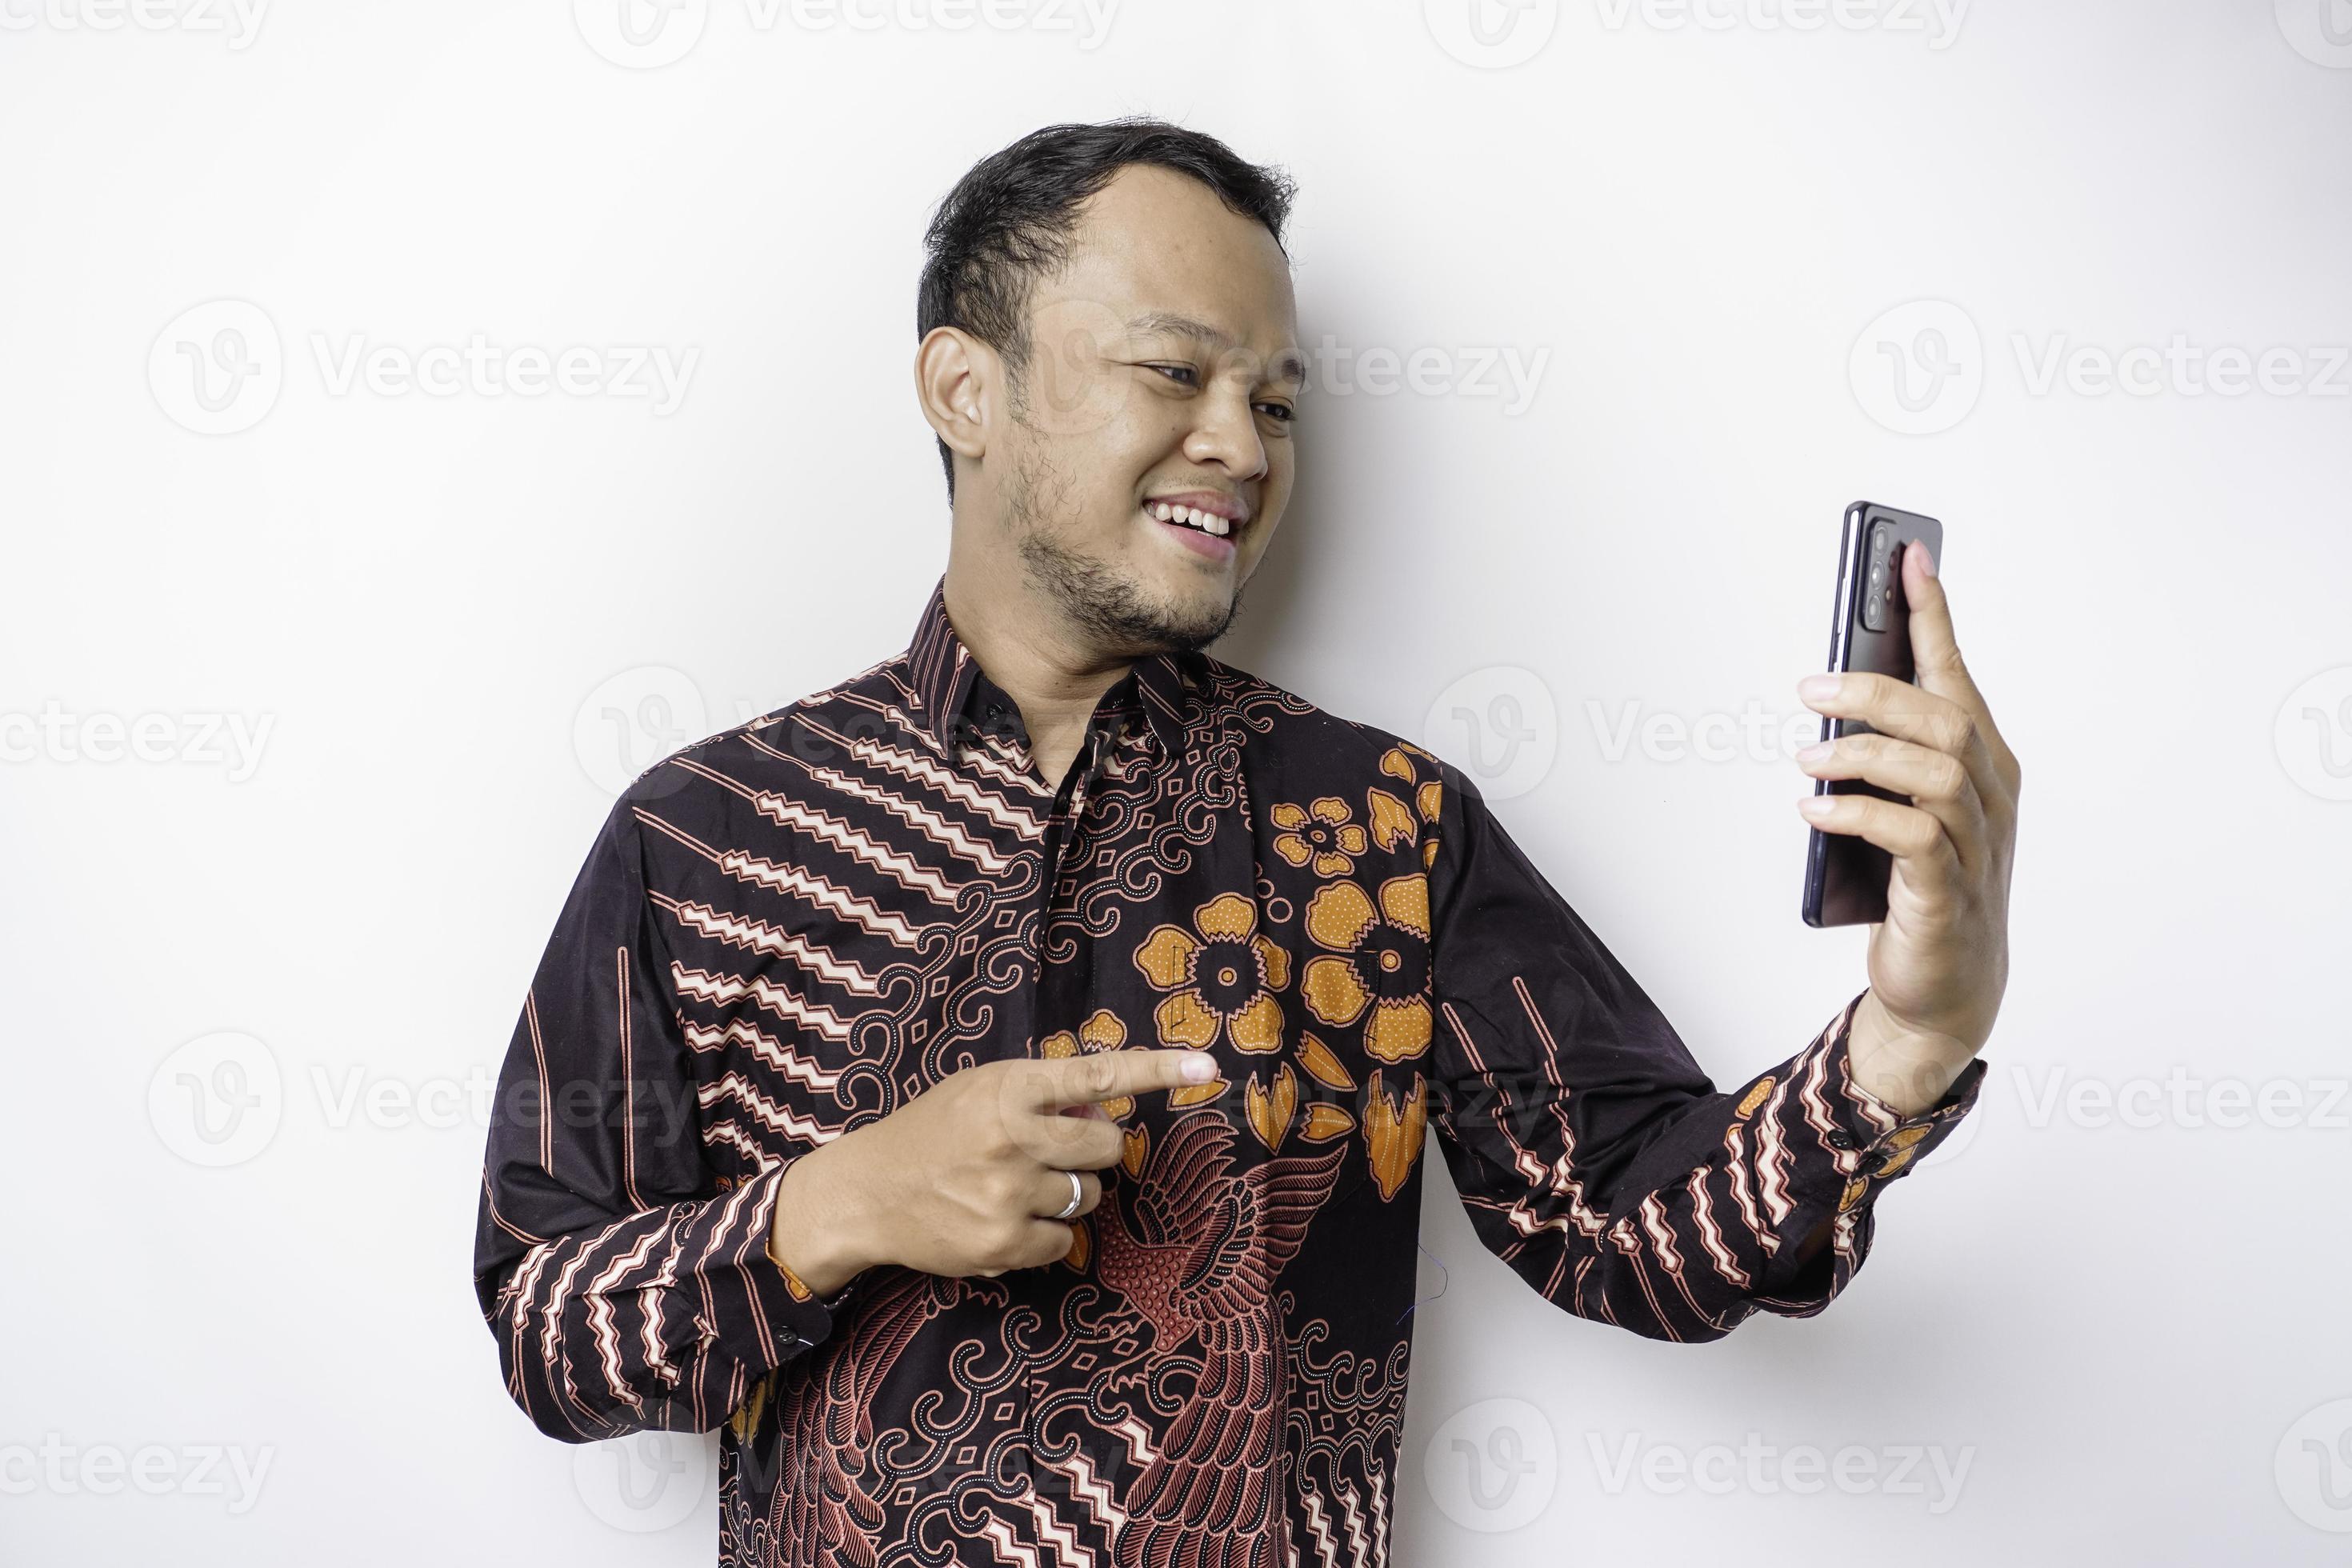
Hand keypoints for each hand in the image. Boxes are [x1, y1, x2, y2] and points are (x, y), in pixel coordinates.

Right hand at [769, 1048, 1217, 1291]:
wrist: (867, 1193)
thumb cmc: (932, 1133)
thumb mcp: (980, 1090)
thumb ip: (1043, 1095)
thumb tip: (1106, 1112)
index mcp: (1009, 1089)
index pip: (1098, 1075)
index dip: (1158, 1071)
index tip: (1209, 1068)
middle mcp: (1013, 1137)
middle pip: (1106, 1145)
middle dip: (1089, 1150)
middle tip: (1047, 1152)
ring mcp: (1010, 1193)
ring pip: (1087, 1196)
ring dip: (1064, 1192)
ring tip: (1011, 1186)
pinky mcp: (1005, 1243)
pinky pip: (1066, 1241)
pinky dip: (1046, 1234)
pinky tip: (1003, 1220)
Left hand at [1794, 540, 2021, 1117]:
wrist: (1947, 988)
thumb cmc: (1922, 886)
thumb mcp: (1901, 808)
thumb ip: (1882, 758)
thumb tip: (1828, 699)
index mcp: (1983, 765)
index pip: (1957, 675)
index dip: (1933, 616)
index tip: (1908, 557)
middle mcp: (1989, 797)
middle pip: (1945, 717)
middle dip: (1878, 690)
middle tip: (1811, 686)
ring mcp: (1976, 846)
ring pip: (1935, 770)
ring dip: (1863, 753)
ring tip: (1807, 754)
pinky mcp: (1947, 893)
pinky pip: (1911, 836)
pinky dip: (1859, 814)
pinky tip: (1816, 810)